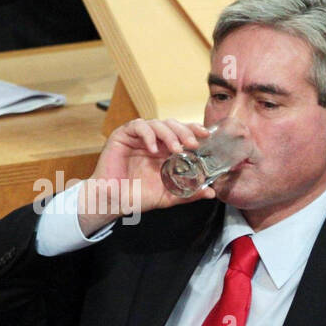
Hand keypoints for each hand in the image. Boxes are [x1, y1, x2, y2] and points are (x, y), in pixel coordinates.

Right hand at [76, 118, 213, 233]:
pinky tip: (153, 148)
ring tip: (176, 149)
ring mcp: (138, 138)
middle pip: (171, 125)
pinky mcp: (122, 136)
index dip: (194, 130)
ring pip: (156, 123)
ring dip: (169, 134)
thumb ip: (189, 193)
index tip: (206, 135)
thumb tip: (211, 193)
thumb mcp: (169, 196)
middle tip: (192, 144)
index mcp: (165, 151)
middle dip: (184, 132)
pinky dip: (148, 134)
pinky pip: (137, 126)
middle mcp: (154, 141)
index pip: (182, 133)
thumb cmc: (138, 197)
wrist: (114, 202)